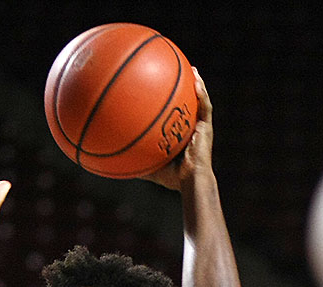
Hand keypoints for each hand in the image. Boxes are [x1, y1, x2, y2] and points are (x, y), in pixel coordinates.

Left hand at [144, 67, 213, 190]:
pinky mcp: (207, 128)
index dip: (172, 105)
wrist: (191, 181)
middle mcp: (192, 130)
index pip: (177, 116)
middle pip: (189, 105)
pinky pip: (206, 106)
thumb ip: (136, 161)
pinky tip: (196, 80)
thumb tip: (114, 163)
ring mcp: (201, 128)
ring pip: (200, 102)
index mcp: (181, 136)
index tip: (162, 90)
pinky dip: (202, 93)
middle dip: (186, 90)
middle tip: (179, 73)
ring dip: (198, 86)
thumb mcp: (150, 166)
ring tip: (193, 70)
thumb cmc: (173, 178)